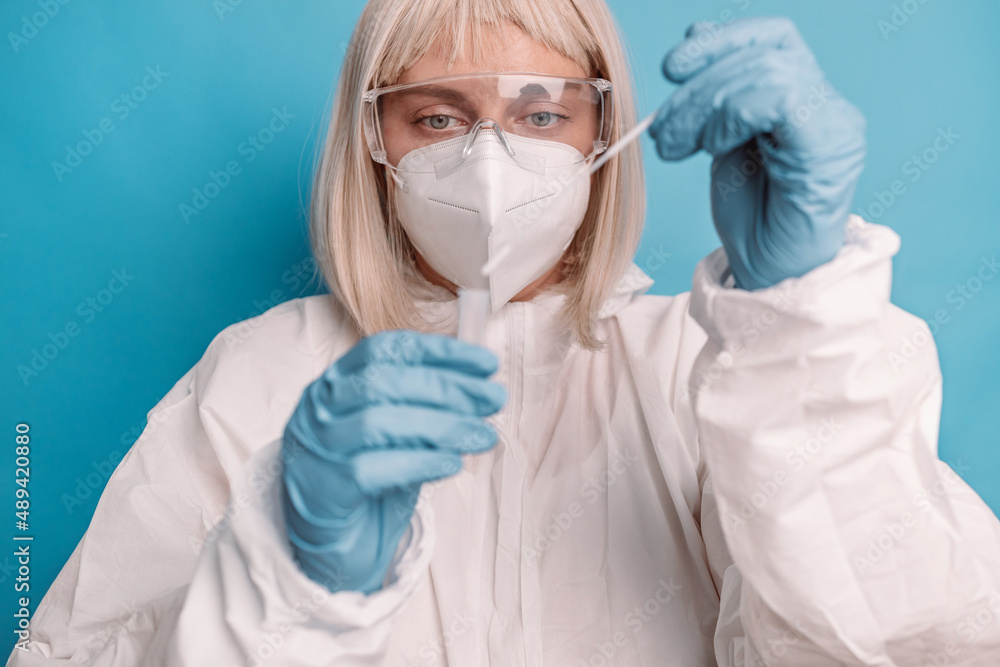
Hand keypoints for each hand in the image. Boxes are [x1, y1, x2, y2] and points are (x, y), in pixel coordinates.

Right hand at [280, 330, 505, 593]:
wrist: (330, 549)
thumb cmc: (369, 485)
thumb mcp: (399, 437)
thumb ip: (426, 411)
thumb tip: (482, 393)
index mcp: (336, 382)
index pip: (386, 349)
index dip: (439, 352)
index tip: (487, 364)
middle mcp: (318, 407)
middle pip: (385, 381)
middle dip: (449, 388)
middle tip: (495, 400)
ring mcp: (315, 447)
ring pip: (379, 421)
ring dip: (441, 426)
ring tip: (482, 436)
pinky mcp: (322, 489)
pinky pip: (372, 469)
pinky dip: (419, 462)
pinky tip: (452, 464)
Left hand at [649, 17, 865, 289]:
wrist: (771, 276)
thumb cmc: (752, 219)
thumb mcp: (723, 143)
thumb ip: (718, 97)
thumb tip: (694, 39)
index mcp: (803, 100)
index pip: (770, 39)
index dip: (719, 41)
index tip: (672, 67)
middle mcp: (827, 106)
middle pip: (762, 53)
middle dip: (698, 85)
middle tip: (664, 129)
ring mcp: (835, 125)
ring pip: (766, 72)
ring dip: (704, 105)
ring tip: (676, 146)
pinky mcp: (831, 148)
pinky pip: (781, 99)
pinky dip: (733, 114)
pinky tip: (712, 145)